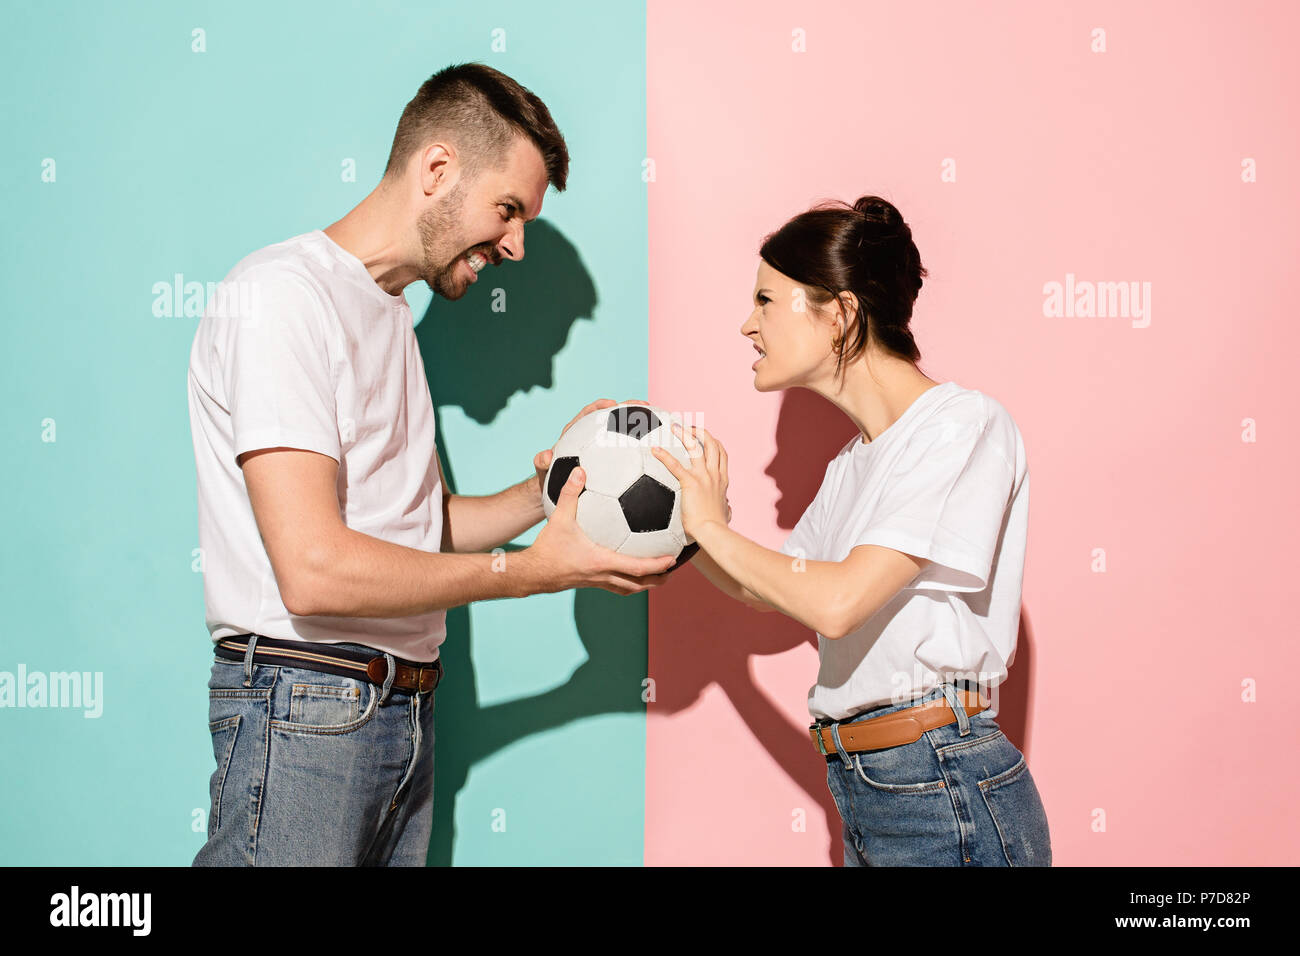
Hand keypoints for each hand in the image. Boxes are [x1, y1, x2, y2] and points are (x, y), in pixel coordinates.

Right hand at [529, 460, 677, 594]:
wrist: (532, 573)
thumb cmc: (547, 548)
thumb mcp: (559, 518)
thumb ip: (570, 493)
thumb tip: (580, 470)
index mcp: (602, 561)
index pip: (637, 567)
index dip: (658, 564)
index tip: (674, 557)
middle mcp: (603, 575)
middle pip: (640, 583)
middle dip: (659, 577)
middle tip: (675, 568)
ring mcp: (598, 582)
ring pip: (629, 588)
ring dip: (647, 583)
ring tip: (661, 574)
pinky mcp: (591, 583)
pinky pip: (617, 586)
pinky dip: (629, 581)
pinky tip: (630, 571)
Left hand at [533, 397, 650, 494]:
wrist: (557, 491)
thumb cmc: (549, 479)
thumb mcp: (544, 470)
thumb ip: (542, 462)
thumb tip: (545, 456)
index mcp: (576, 434)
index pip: (588, 414)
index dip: (599, 407)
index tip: (611, 404)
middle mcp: (591, 437)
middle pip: (613, 417)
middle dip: (629, 409)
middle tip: (645, 407)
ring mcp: (603, 448)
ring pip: (624, 433)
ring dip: (641, 426)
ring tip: (660, 424)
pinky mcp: (611, 460)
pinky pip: (627, 452)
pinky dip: (641, 449)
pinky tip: (657, 452)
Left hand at [649, 423, 729, 541]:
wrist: (713, 531)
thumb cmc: (717, 526)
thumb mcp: (726, 513)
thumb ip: (726, 508)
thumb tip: (728, 509)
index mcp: (722, 479)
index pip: (721, 453)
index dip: (714, 441)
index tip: (705, 436)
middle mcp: (715, 474)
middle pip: (711, 443)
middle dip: (700, 431)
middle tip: (689, 427)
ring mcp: (704, 477)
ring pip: (696, 447)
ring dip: (684, 434)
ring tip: (674, 427)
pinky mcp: (691, 483)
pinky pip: (675, 465)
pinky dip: (664, 456)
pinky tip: (654, 449)